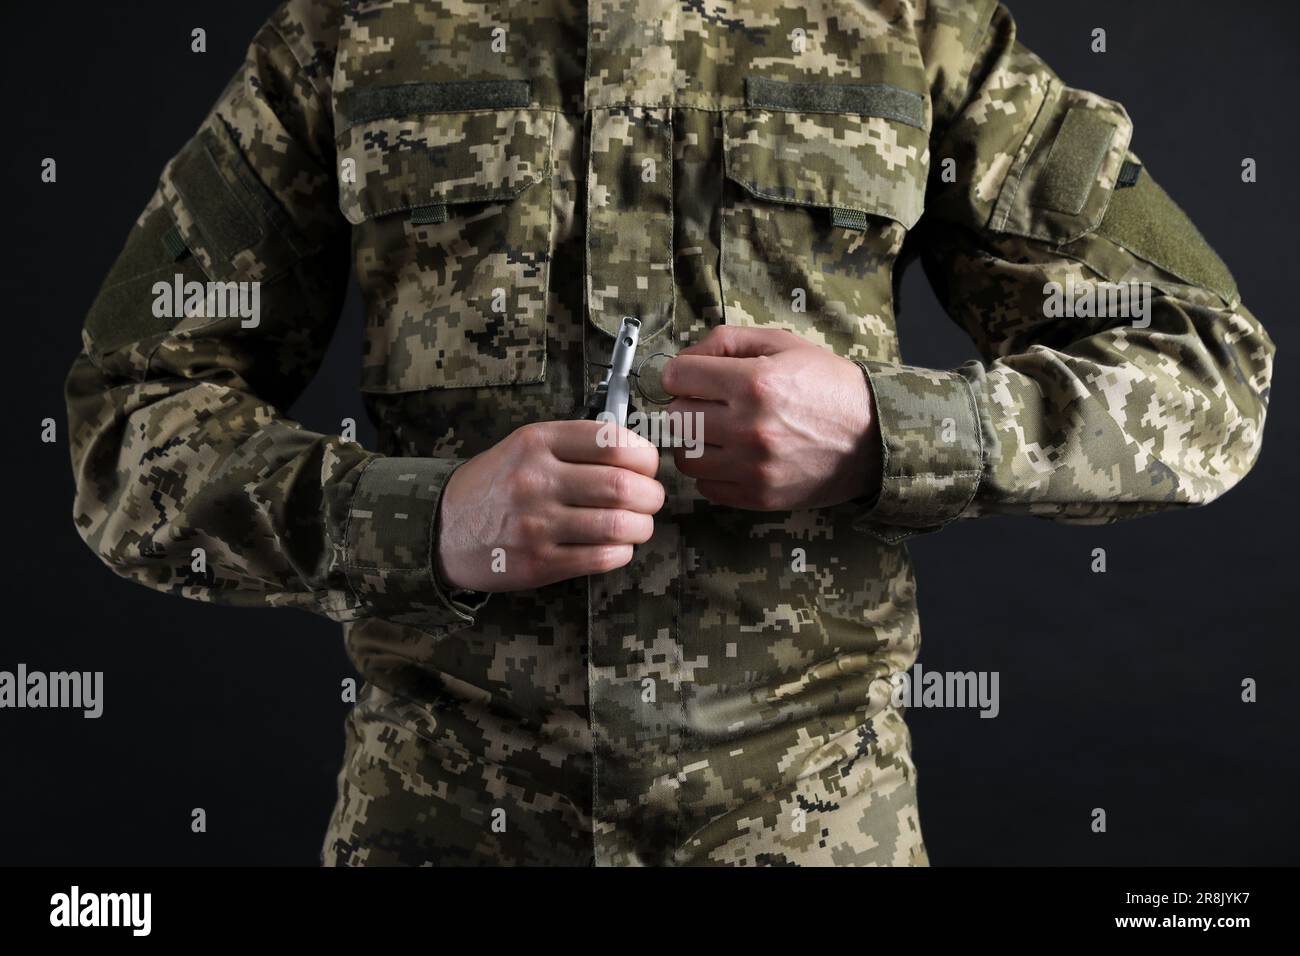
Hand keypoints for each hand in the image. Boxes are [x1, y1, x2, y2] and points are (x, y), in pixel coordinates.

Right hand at [435, 420, 663, 591]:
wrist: (443, 528)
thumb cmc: (495, 484)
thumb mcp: (525, 446)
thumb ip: (576, 444)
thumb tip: (638, 454)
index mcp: (537, 442)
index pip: (613, 442)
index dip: (646, 457)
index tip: (648, 466)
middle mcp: (536, 480)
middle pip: (623, 486)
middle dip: (651, 495)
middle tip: (650, 499)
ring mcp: (536, 525)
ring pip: (618, 525)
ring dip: (641, 527)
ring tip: (638, 525)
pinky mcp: (538, 563)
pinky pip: (601, 558)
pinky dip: (622, 552)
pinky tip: (618, 546)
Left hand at [661, 325, 880, 510]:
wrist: (873, 436)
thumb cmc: (828, 385)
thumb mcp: (784, 344)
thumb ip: (728, 341)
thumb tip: (684, 358)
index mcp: (755, 382)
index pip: (677, 377)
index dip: (682, 373)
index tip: (694, 378)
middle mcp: (749, 427)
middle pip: (675, 417)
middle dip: (686, 406)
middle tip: (708, 405)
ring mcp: (752, 467)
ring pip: (685, 456)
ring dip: (694, 442)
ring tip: (718, 433)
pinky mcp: (758, 496)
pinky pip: (705, 486)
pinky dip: (711, 472)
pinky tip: (732, 457)